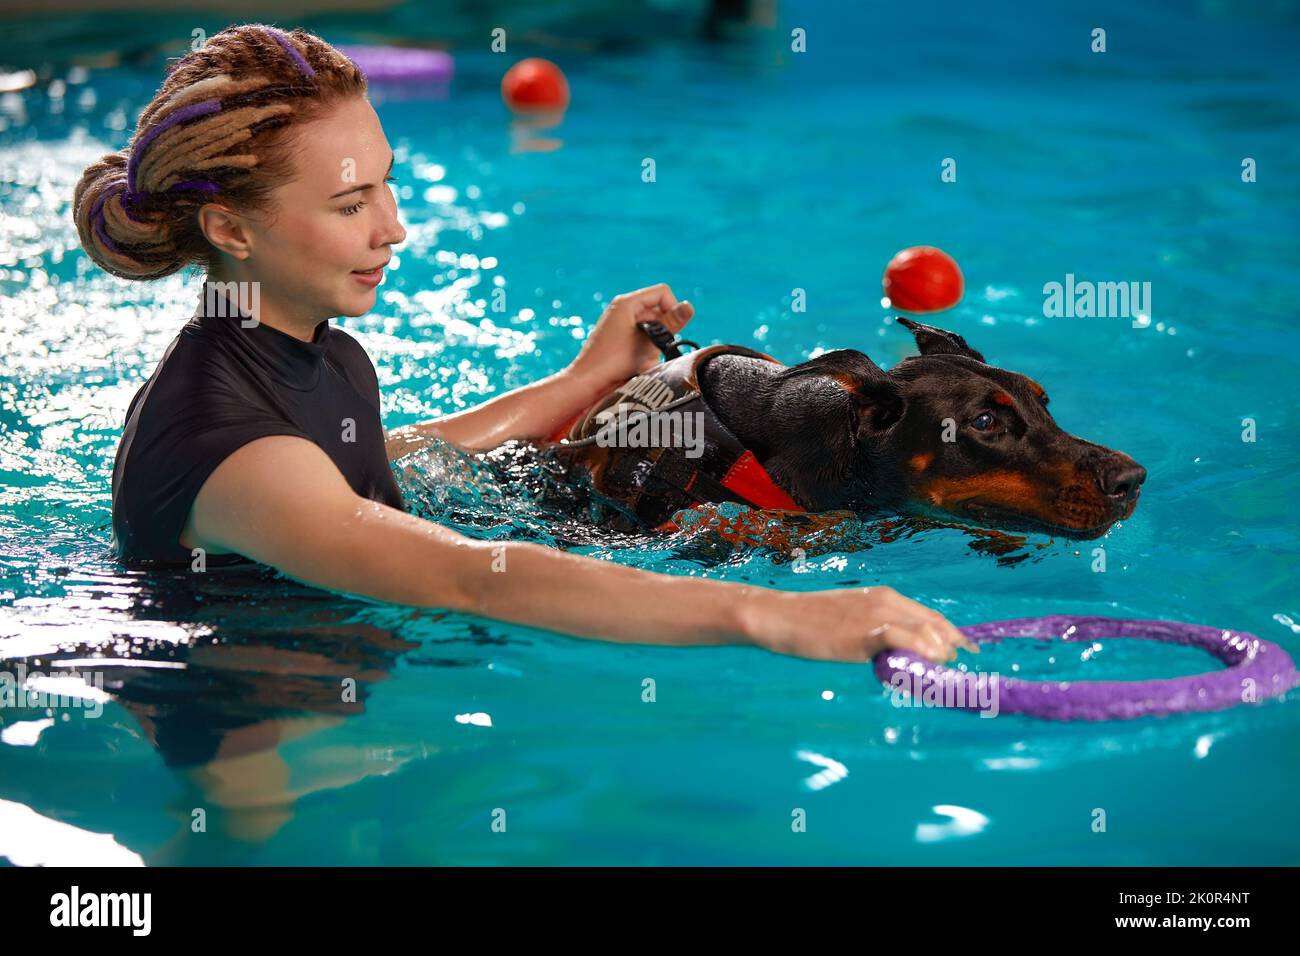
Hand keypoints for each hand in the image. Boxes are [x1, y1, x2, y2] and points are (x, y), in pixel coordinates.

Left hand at [566, 283, 694, 391]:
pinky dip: (646, 347)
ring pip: (651, 324)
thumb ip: (671, 324)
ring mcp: (620, 322)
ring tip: (645, 357)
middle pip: (658, 309)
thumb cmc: (615, 361)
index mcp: (627, 303)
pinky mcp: (619, 335)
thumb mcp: (648, 342)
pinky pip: (641, 335)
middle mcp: (622, 308)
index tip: (673, 330)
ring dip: (655, 340)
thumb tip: (690, 307)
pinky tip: (639, 361)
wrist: (588, 382)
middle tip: (656, 347)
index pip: (662, 292)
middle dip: (664, 328)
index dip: (673, 308)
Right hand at [746, 586, 977, 663]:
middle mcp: (887, 601)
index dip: (951, 634)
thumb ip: (873, 633)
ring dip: (942, 656)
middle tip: (963, 670)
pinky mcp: (868, 632)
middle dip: (955, 647)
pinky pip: (908, 642)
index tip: (966, 651)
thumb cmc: (807, 622)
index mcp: (883, 596)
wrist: (779, 616)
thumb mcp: (846, 621)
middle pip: (936, 624)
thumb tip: (893, 655)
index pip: (930, 615)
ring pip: (928, 633)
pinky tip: (928, 671)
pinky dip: (925, 656)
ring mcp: (878, 615)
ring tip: (943, 678)